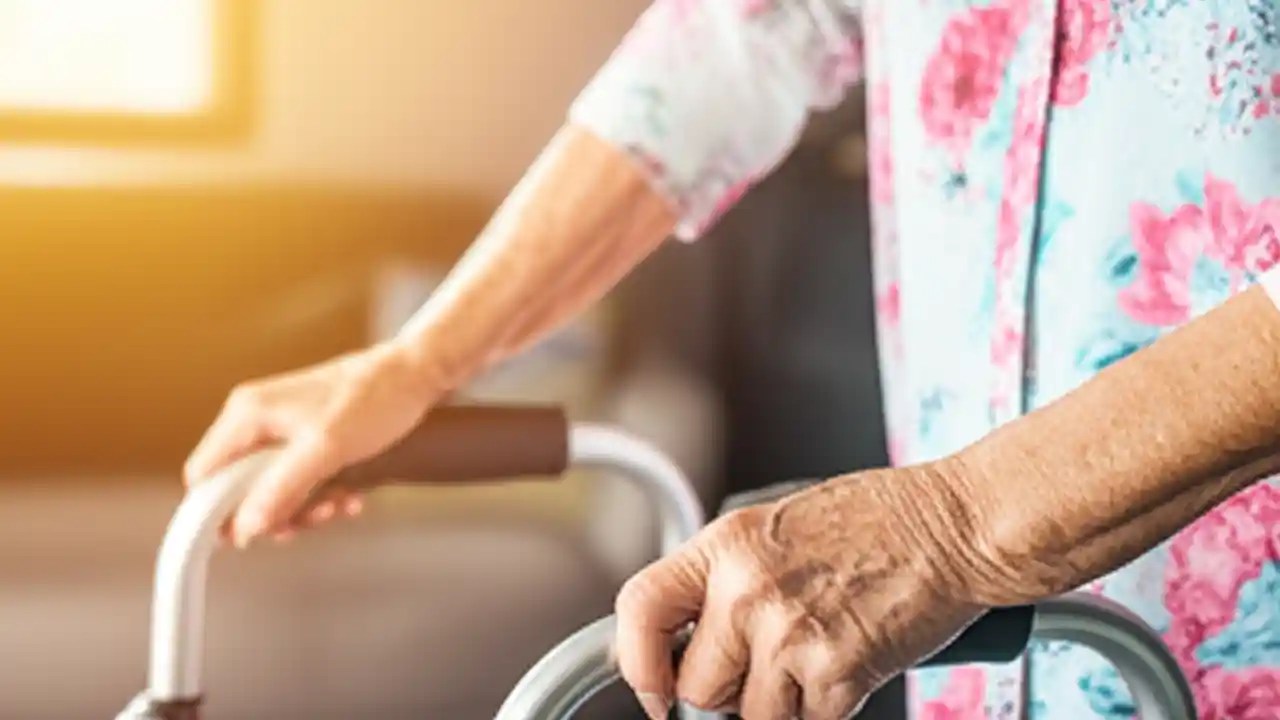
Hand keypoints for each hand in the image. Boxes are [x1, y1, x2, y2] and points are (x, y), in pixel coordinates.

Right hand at [184, 341, 443, 546]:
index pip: (204, 475)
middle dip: (276, 512)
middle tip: (310, 520)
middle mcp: (257, 420)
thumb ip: (282, 489)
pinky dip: (322, 494)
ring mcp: (282, 429)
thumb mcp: (326, 450)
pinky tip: (351, 497)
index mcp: (247, 415)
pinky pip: (299, 480)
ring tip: (339, 506)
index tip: (247, 537)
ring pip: (273, 489)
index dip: (218, 512)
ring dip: (305, 507)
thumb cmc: (375, 399)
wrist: (416, 375)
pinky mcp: (307, 438)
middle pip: (239, 489)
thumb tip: (246, 526)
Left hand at [614, 464, 1012, 719]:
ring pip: (749, 716)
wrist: (955, 526)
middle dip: (724, 692)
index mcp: (727, 545)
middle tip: (762, 667)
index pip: (640, 607)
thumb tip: (687, 637)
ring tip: (811, 658)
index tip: (650, 685)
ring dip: (776, 705)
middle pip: (695, 687)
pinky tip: (845, 663)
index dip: (635, 659)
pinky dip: (823, 710)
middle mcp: (748, 589)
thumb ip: (726, 578)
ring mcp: (790, 635)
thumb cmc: (878, 522)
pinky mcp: (836, 674)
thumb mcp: (777, 527)